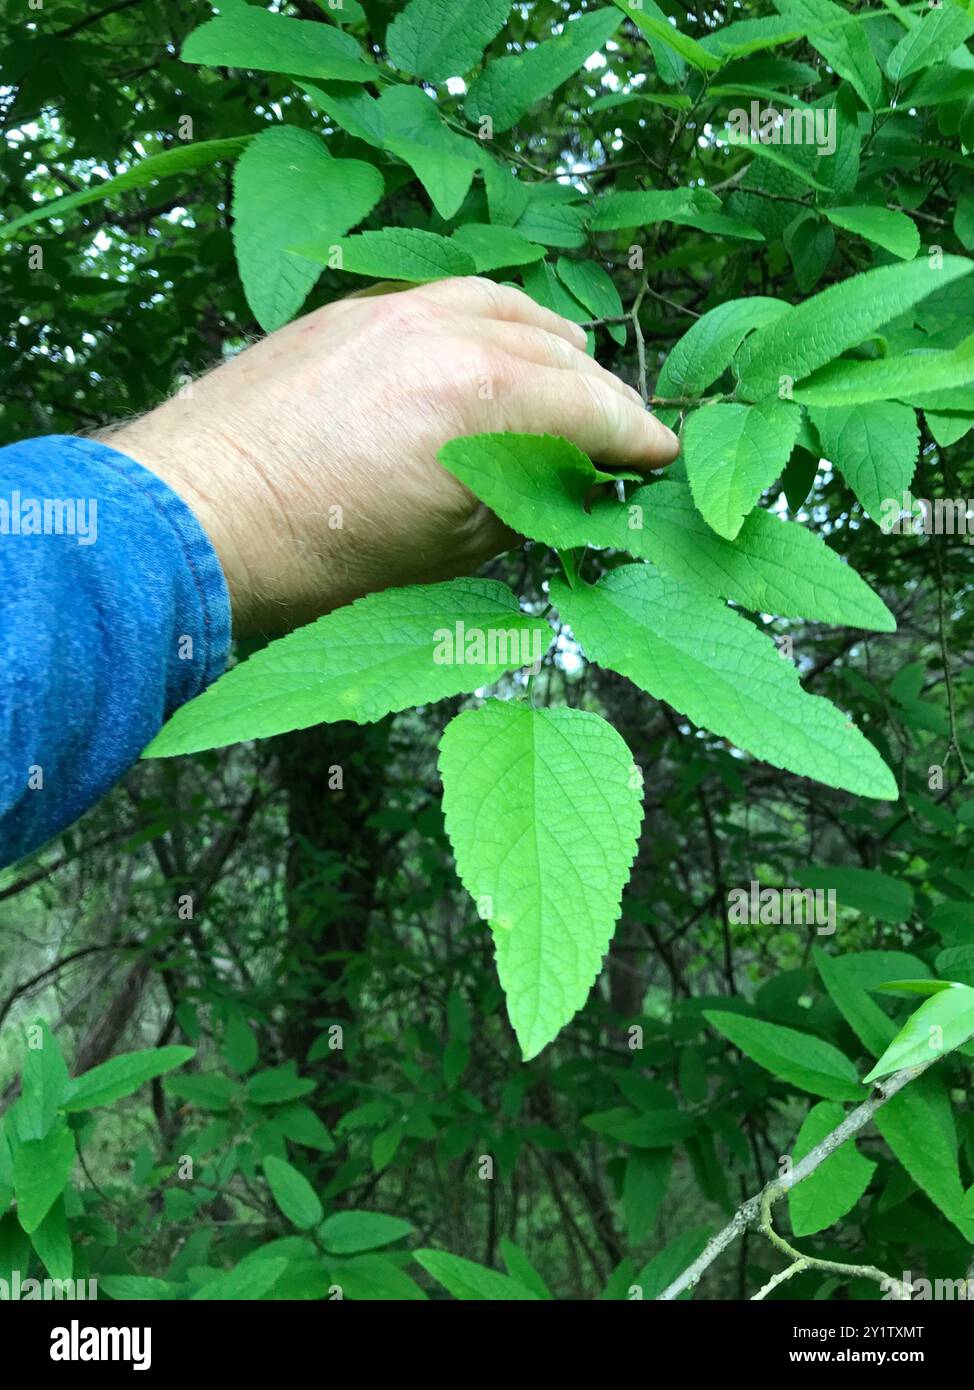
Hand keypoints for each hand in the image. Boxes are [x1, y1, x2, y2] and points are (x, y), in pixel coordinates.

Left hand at [109, 276, 679, 634]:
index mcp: (483, 397)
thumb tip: (564, 488)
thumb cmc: (320, 558)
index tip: (662, 458)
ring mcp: (397, 308)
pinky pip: (449, 298)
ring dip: (550, 347)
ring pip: (508, 309)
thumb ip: (526, 504)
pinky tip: (490, 351)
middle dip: (601, 398)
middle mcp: (448, 331)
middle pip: (561, 353)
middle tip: (617, 441)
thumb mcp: (451, 552)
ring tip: (568, 381)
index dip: (637, 439)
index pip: (594, 408)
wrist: (196, 518)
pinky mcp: (355, 310)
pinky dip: (490, 324)